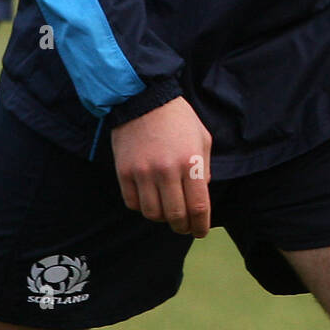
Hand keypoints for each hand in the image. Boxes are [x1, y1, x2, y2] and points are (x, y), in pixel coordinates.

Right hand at [111, 96, 211, 237]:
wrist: (143, 98)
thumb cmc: (178, 119)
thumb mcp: (202, 138)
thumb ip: (204, 169)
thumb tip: (200, 194)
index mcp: (191, 162)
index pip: (198, 207)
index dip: (200, 225)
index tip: (201, 231)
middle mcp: (167, 170)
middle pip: (175, 216)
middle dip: (183, 227)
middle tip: (184, 226)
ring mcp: (143, 172)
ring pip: (152, 214)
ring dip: (162, 218)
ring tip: (166, 211)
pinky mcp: (124, 172)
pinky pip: (133, 203)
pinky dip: (142, 207)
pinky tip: (149, 198)